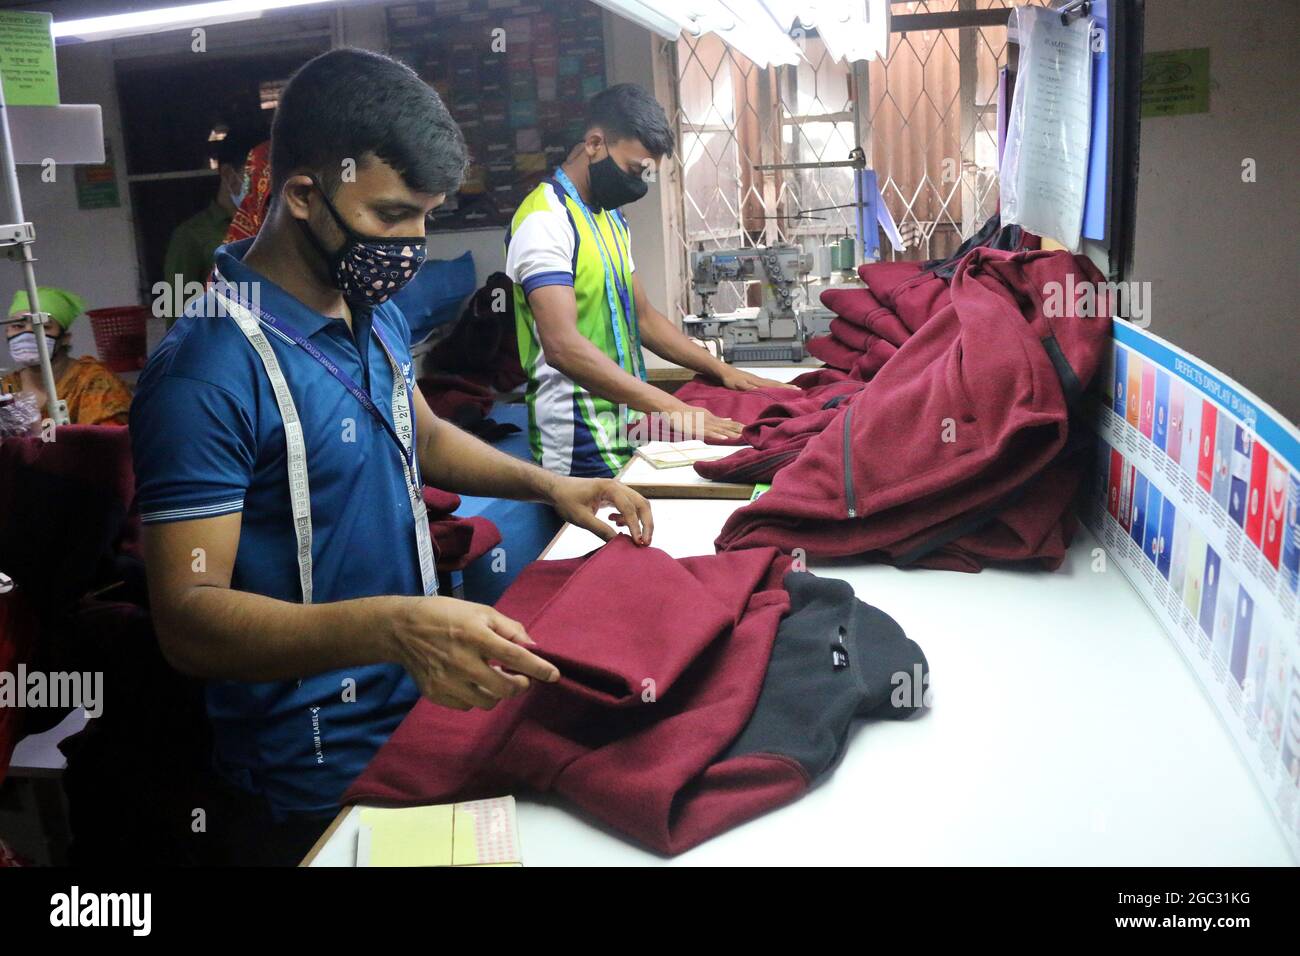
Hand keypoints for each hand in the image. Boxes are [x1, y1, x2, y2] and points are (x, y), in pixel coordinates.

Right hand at [388, 595, 558, 710]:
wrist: (402, 629)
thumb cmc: (446, 615)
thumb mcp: (480, 611)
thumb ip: (509, 628)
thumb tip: (533, 647)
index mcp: (475, 636)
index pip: (514, 656)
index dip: (538, 668)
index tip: (554, 675)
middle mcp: (462, 661)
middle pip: (505, 688)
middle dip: (520, 685)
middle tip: (521, 677)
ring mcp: (447, 681)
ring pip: (488, 702)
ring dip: (498, 692)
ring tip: (493, 676)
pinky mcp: (436, 694)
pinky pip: (468, 706)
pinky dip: (476, 696)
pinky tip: (471, 681)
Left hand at [547, 475, 653, 545]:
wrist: (557, 489)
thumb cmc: (567, 500)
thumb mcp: (581, 518)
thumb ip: (600, 529)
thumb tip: (617, 543)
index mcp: (609, 488)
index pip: (629, 508)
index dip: (635, 526)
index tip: (638, 543)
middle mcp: (617, 486)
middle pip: (642, 503)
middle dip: (646, 524)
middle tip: (646, 543)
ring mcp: (617, 489)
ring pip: (639, 504)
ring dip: (640, 521)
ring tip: (635, 538)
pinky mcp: (614, 495)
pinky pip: (630, 506)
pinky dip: (629, 517)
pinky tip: (617, 524)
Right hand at [668, 404, 743, 441]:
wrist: (673, 409)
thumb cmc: (686, 414)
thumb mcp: (704, 415)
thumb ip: (717, 419)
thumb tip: (729, 421)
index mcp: (712, 418)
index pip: (728, 423)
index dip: (738, 426)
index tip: (749, 429)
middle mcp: (710, 421)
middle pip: (726, 426)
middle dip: (737, 430)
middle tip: (750, 433)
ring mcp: (703, 425)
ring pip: (718, 429)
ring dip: (729, 433)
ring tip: (740, 437)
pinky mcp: (696, 429)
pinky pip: (707, 433)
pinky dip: (716, 435)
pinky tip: (723, 438)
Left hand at [716, 367, 798, 391]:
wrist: (723, 371)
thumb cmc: (729, 379)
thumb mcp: (738, 385)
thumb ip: (748, 387)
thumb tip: (760, 390)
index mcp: (757, 381)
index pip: (774, 385)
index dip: (785, 388)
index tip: (796, 390)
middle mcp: (759, 379)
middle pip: (776, 383)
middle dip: (787, 387)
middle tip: (799, 390)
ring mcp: (756, 379)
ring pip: (772, 383)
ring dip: (781, 386)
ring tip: (790, 389)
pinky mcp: (752, 380)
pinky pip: (766, 383)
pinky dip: (773, 385)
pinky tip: (774, 388)